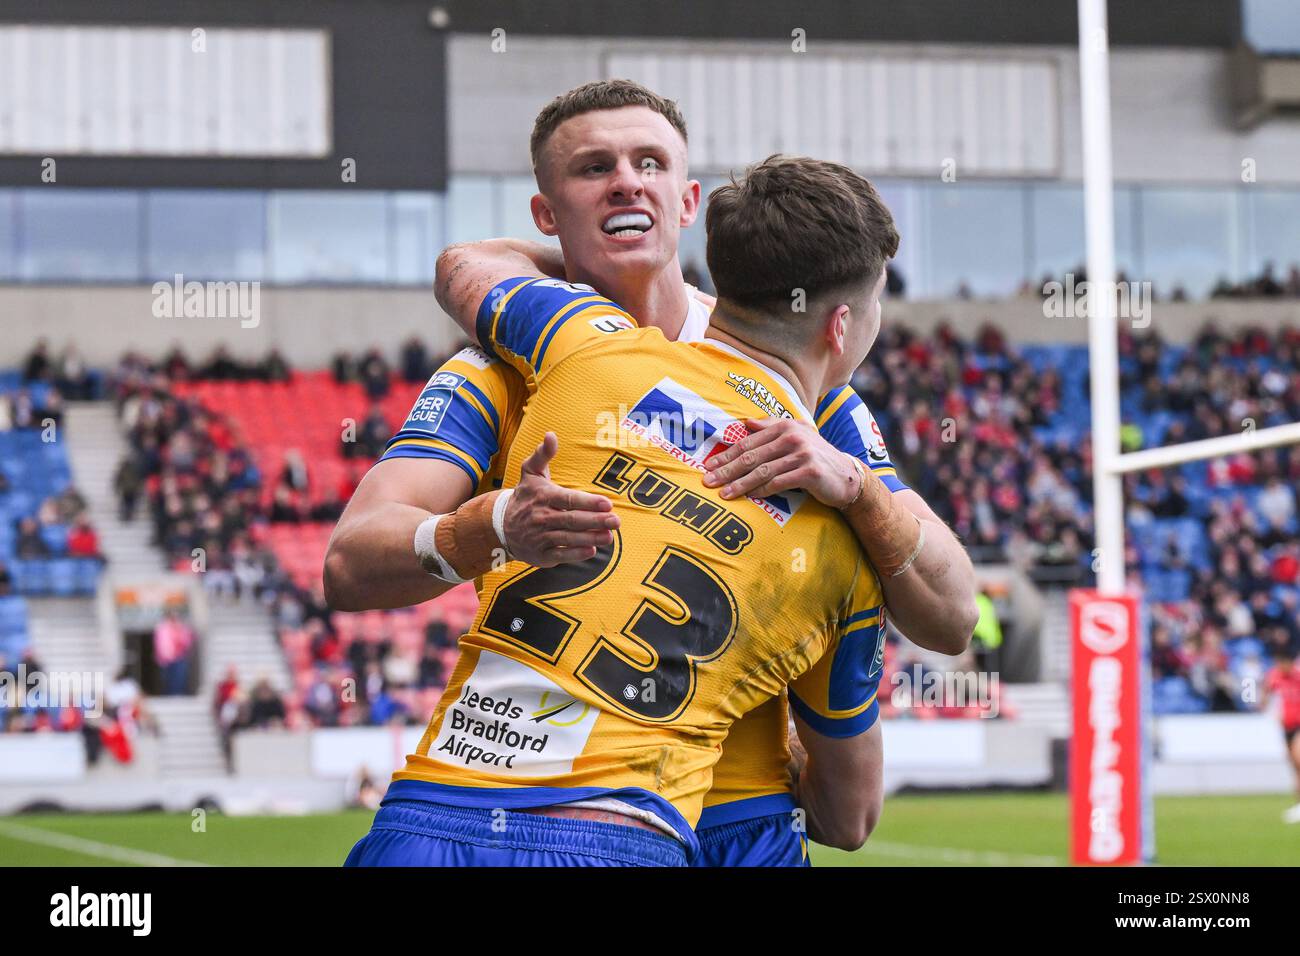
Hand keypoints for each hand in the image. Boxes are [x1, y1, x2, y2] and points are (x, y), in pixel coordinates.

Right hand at [503, 432, 619, 567]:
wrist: (500, 526)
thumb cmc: (525, 496)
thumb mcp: (530, 472)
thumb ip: (542, 454)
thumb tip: (551, 435)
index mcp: (543, 496)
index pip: (568, 500)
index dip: (588, 502)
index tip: (607, 504)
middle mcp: (541, 517)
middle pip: (572, 520)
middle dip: (595, 521)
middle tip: (616, 521)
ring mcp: (540, 537)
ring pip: (568, 539)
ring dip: (590, 539)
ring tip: (609, 537)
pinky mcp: (541, 555)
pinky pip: (560, 555)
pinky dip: (575, 554)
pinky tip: (592, 551)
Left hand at [701, 418, 860, 507]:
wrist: (847, 476)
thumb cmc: (816, 457)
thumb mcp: (797, 436)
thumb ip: (772, 427)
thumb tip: (747, 423)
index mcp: (785, 426)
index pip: (748, 442)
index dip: (727, 455)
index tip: (709, 466)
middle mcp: (793, 437)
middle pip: (752, 456)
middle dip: (727, 470)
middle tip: (708, 481)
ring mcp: (802, 454)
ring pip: (762, 471)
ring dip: (740, 484)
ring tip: (724, 494)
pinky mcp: (809, 472)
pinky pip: (778, 483)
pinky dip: (762, 491)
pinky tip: (749, 497)